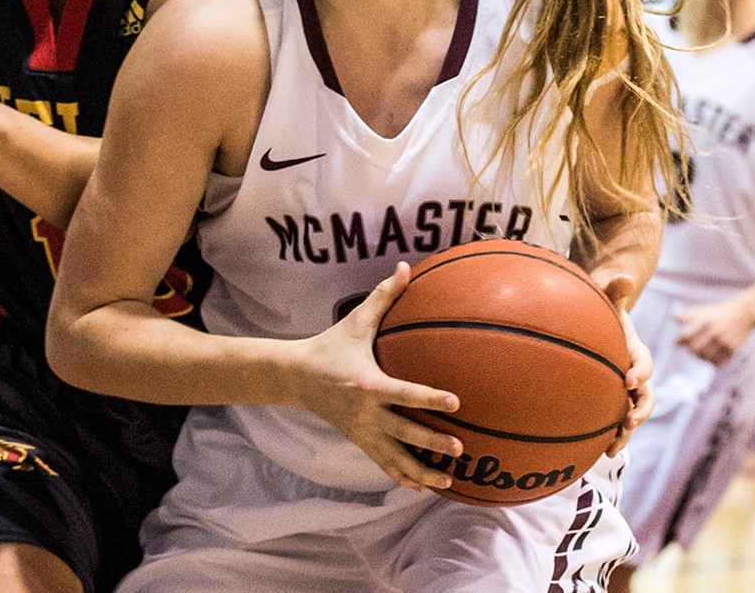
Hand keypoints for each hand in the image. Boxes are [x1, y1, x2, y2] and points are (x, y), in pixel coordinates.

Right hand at [290, 263, 462, 490]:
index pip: (404, 393)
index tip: (456, 402)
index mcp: (368, 384)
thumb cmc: (330, 346)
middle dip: (431, 442)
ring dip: (421, 471)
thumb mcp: (355, 323)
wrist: (295, 377)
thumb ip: (383, 297)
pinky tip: (424, 487)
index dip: (430, 398)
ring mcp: (363, 431)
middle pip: (404, 432)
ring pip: (395, 458)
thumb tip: (406, 267)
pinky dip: (404, 477)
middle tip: (460, 448)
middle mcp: (366, 413)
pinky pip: (384, 464)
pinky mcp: (360, 441)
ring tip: (448, 482)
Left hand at [597, 275, 654, 455]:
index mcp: (635, 352)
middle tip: (629, 421)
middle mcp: (635, 374)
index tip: (628, 379)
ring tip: (612, 448)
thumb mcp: (608, 299)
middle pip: (645, 396)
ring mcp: (624, 392)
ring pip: (632, 415)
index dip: (640, 371)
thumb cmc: (602, 313)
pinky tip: (597, 453)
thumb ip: (615, 290)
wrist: (599, 327)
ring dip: (625, 432)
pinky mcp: (612, 402)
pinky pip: (615, 422)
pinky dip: (611, 437)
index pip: (643, 363)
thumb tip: (623, 276)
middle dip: (640, 410)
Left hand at [674, 296, 754, 366]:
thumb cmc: (719, 313)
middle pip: (694, 349)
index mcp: (705, 321)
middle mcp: (714, 332)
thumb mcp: (703, 310)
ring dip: (700, 357)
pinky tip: (710, 358)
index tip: (676, 344)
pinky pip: (718, 362)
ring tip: (699, 354)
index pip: (686, 336)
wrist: (743, 314)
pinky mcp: (732, 348)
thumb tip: (674, 318)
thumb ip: (687, 315)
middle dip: (690, 350)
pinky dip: (712, 362)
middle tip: (690, 349)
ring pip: (705, 357)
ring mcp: (724, 341)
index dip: (679, 342)